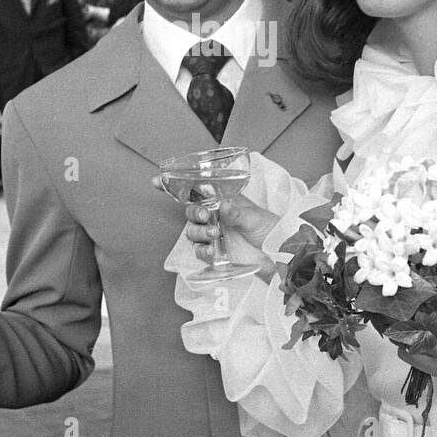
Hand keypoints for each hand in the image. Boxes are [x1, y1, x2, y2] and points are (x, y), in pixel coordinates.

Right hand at [154, 178, 279, 281]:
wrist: (279, 256)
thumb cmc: (270, 229)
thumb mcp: (254, 218)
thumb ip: (236, 212)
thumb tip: (222, 205)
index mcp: (224, 200)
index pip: (197, 189)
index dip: (176, 184)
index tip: (157, 180)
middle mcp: (216, 216)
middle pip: (191, 211)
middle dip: (194, 212)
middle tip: (205, 215)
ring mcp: (215, 235)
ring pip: (193, 231)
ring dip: (200, 232)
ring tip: (215, 234)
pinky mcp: (216, 253)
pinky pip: (199, 251)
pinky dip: (202, 251)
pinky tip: (212, 252)